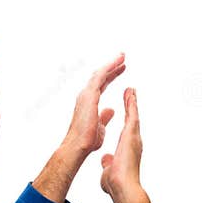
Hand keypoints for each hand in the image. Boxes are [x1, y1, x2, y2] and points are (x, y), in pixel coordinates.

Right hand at [33, 54, 126, 202]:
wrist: (78, 146)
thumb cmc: (87, 139)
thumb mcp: (100, 125)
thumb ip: (105, 116)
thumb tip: (111, 110)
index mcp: (89, 102)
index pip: (102, 84)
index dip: (111, 76)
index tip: (121, 69)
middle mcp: (86, 96)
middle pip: (100, 76)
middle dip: (111, 66)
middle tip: (122, 58)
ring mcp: (86, 95)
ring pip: (100, 74)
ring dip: (111, 64)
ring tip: (122, 56)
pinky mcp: (89, 96)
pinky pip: (100, 77)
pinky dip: (108, 68)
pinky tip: (117, 62)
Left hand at [100, 87, 164, 202]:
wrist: (123, 187)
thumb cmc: (117, 182)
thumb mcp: (110, 168)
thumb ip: (109, 162)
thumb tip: (106, 159)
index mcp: (127, 147)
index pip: (127, 129)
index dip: (126, 118)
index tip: (126, 110)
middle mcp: (133, 139)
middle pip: (132, 118)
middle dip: (131, 105)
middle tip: (130, 93)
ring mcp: (134, 135)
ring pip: (133, 113)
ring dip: (132, 101)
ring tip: (130, 90)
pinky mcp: (132, 133)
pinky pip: (132, 114)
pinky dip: (131, 103)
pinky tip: (130, 94)